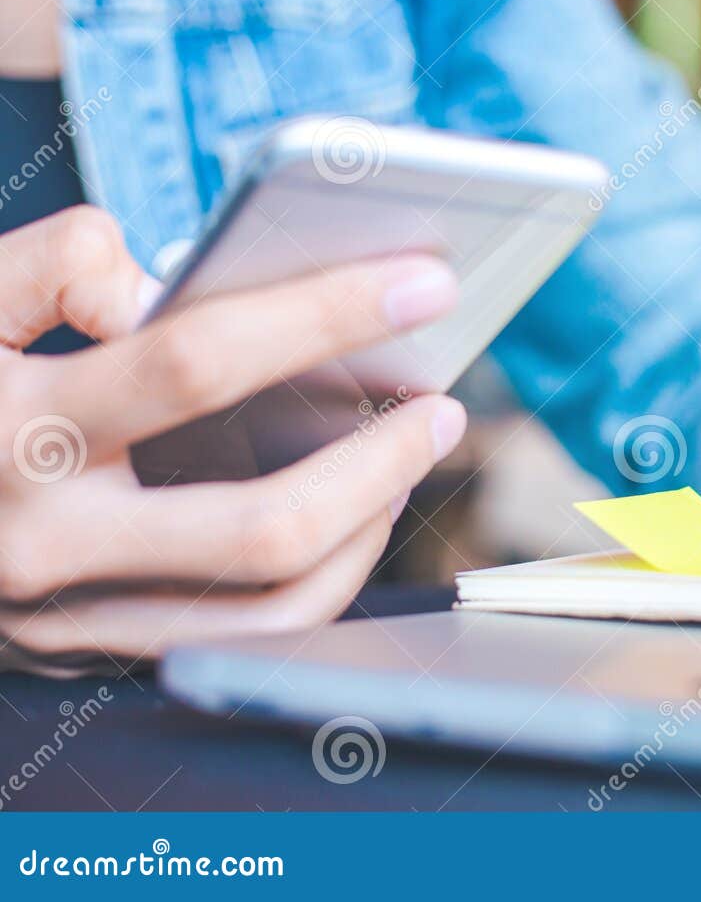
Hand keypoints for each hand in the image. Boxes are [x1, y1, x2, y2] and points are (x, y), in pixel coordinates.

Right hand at [0, 207, 464, 675]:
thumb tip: (171, 292)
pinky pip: (233, 637)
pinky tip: (344, 517)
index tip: (421, 281)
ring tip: (404, 464)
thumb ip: (54, 267)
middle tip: (440, 408)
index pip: (195, 361)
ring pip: (266, 612)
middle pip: (261, 527)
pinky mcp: (81, 651)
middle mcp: (39, 540)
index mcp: (9, 425)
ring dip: (364, 535)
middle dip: (382, 465)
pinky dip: (313, 581)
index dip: (324, 313)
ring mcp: (63, 615)